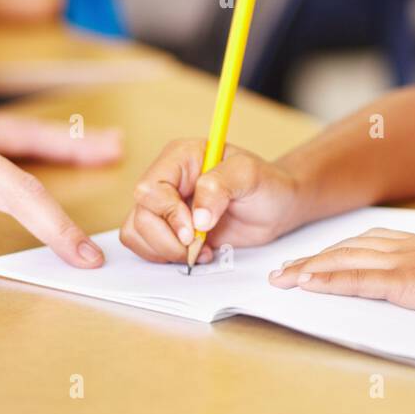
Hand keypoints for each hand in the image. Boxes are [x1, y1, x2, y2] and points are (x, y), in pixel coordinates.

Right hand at [120, 138, 303, 263]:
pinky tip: (197, 253)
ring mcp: (165, 205)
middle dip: (167, 238)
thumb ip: (220, 186)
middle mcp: (168, 179)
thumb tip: (197, 218)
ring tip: (201, 250)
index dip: (168, 213)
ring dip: (166, 250)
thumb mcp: (250, 176)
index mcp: (181, 157)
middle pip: (141, 214)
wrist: (277, 207)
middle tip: (198, 246)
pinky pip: (146, 246)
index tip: (193, 231)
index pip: (151, 187)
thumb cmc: (267, 184)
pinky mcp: (168, 228)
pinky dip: (167, 256)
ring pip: (137, 232)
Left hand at [267, 228, 414, 321]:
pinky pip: (358, 281)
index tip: (314, 258)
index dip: (336, 251)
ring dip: (309, 269)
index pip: (368, 243)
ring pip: (345, 262)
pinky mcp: (407, 282)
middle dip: (312, 258)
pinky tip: (307, 284)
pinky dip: (327, 281)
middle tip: (283, 269)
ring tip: (282, 278)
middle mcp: (407, 247)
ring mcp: (405, 262)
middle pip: (348, 249)